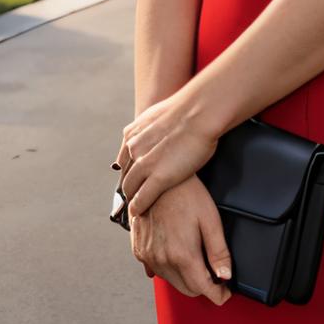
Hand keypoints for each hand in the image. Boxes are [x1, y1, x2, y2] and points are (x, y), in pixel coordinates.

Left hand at [116, 91, 218, 219]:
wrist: (200, 111)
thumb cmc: (190, 110)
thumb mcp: (160, 114)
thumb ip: (152, 128)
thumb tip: (157, 131)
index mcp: (133, 133)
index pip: (123, 160)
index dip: (128, 172)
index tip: (132, 180)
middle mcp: (133, 148)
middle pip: (125, 175)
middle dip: (128, 187)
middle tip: (132, 197)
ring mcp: (144, 164)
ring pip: (129, 189)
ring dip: (131, 199)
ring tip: (134, 209)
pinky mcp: (158, 178)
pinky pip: (141, 199)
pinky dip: (137, 208)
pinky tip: (138, 213)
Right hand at [130, 175, 233, 305]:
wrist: (157, 177)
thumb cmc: (185, 193)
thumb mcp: (210, 219)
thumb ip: (219, 252)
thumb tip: (226, 276)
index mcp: (183, 255)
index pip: (203, 289)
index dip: (218, 294)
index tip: (225, 292)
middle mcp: (162, 260)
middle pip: (187, 289)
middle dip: (203, 286)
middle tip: (213, 272)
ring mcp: (148, 256)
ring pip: (171, 281)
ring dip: (185, 278)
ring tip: (195, 257)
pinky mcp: (139, 249)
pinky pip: (155, 270)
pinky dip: (168, 269)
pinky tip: (176, 253)